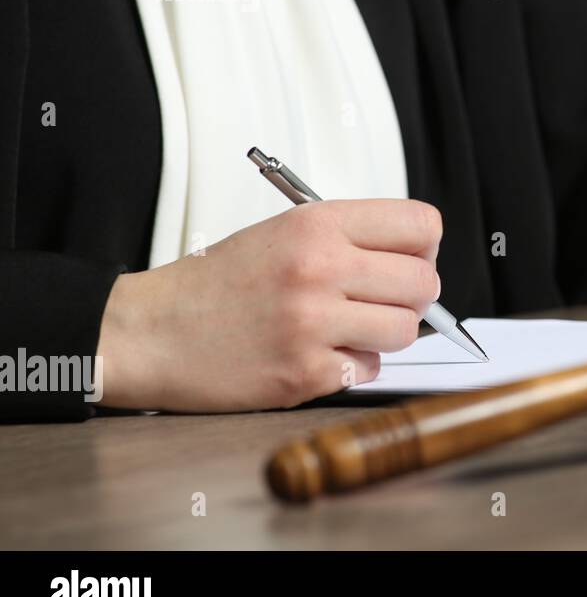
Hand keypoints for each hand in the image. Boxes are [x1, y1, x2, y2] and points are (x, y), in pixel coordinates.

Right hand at [95, 199, 440, 411]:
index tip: (413, 259)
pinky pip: (369, 369)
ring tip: (350, 328)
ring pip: (405, 329)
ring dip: (386, 334)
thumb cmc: (216, 284)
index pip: (421, 224)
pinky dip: (354, 365)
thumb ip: (349, 238)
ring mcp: (314, 321)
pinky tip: (321, 353)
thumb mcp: (283, 232)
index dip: (425, 247)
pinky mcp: (305, 371)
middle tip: (386, 301)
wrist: (152, 332)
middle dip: (413, 296)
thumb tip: (417, 257)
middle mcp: (321, 268)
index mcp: (318, 225)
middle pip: (423, 281)